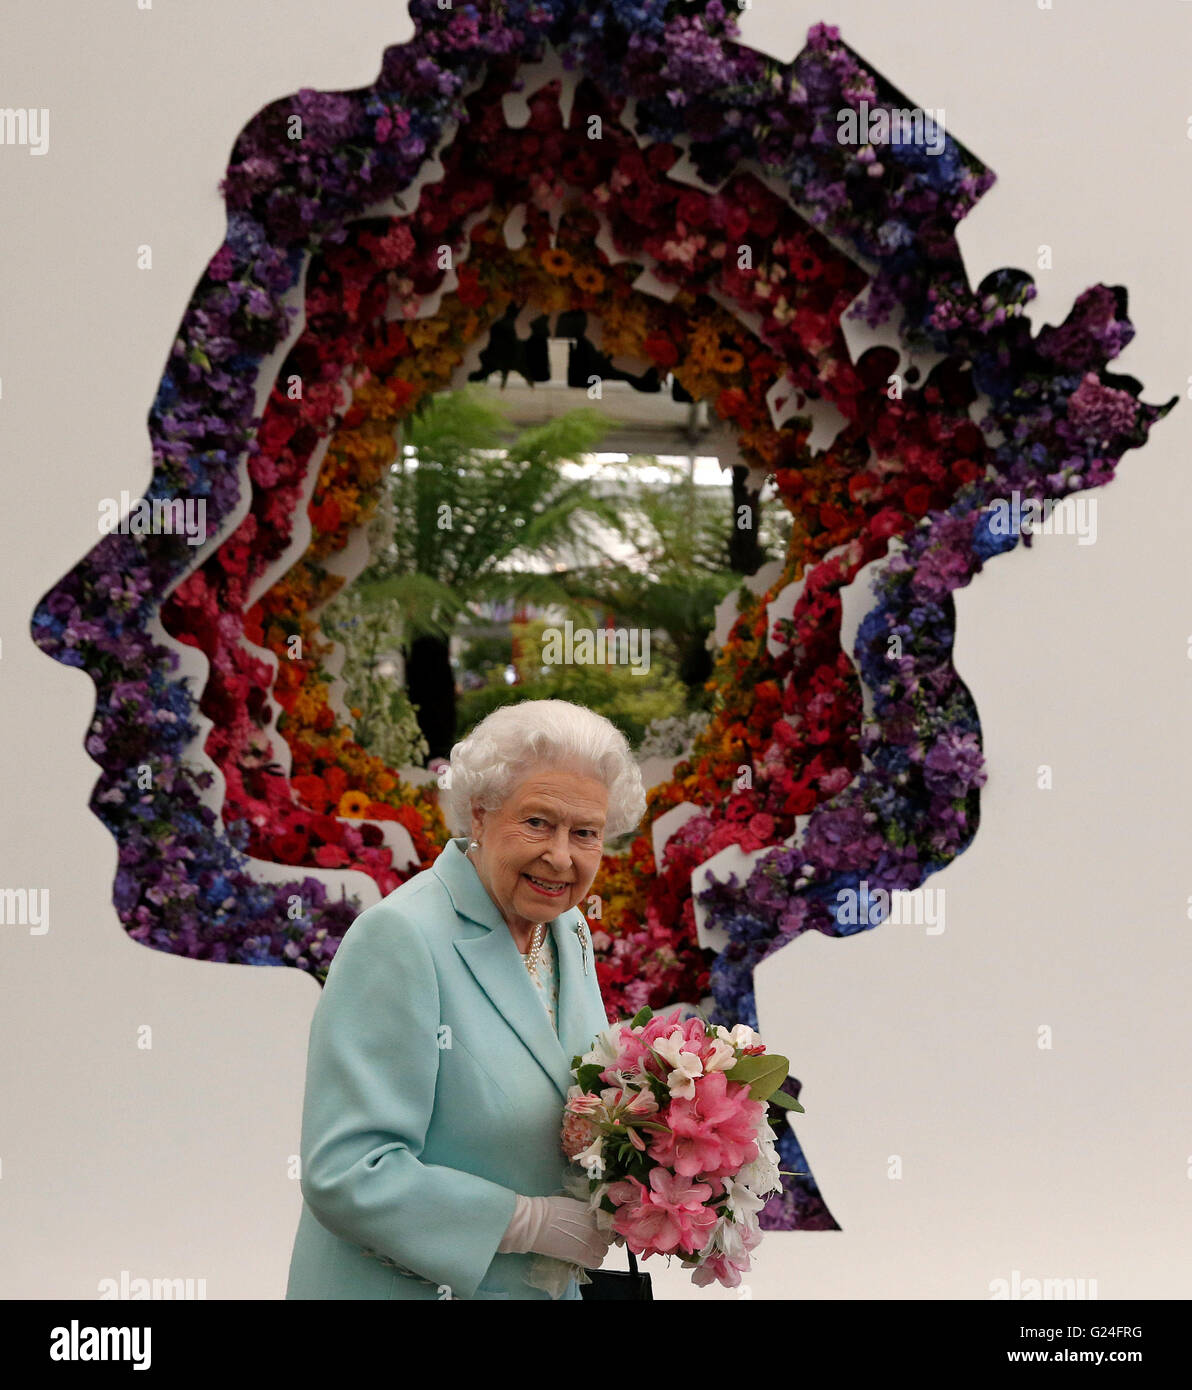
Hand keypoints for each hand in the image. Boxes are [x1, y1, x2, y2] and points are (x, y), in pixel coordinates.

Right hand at [498, 1194, 613, 1266]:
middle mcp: (595, 1225)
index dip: (600, 1228)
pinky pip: (596, 1263)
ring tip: (583, 1250)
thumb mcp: (571, 1204)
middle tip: (587, 1241)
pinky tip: (582, 1258)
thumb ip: (584, 1212)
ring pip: (603, 1251)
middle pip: (606, 1237)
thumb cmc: (547, 1210)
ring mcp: (591, 1240)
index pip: (606, 1222)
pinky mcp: (583, 1255)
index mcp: (592, 1211)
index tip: (594, 1231)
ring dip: (595, 1251)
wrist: (536, 1222)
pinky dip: (591, 1261)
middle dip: (599, 1239)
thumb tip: (587, 1219)